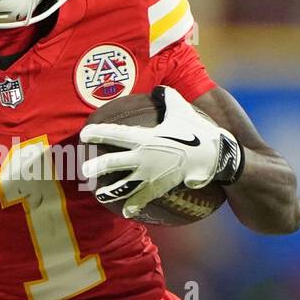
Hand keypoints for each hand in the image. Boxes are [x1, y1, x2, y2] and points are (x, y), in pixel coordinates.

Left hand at [80, 85, 244, 217]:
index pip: (115, 135)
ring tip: (98, 195)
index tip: (84, 135)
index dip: (98, 134)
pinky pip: (144, 198)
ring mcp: (151, 174)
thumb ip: (167, 98)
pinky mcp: (160, 187)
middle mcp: (143, 157)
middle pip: (113, 163)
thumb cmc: (197, 131)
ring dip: (110, 191)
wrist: (215, 156)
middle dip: (96, 167)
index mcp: (145, 137)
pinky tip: (127, 212)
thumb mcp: (181, 110)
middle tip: (84, 170)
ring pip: (124, 185)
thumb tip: (159, 88)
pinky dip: (134, 205)